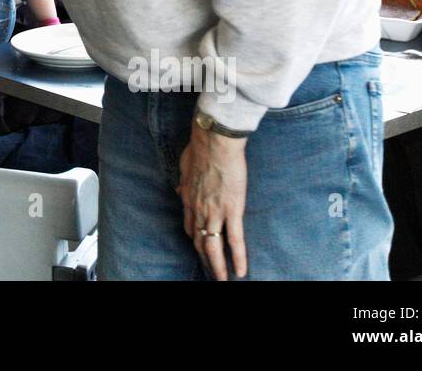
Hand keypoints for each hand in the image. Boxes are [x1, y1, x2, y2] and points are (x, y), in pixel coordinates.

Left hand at [177, 123, 248, 280]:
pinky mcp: (232, 210)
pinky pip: (235, 240)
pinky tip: (241, 271)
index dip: (196, 241)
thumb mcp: (184, 166)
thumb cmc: (200, 148)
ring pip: (214, 247)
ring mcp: (215, 212)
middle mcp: (199, 210)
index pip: (191, 227)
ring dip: (218, 267)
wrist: (214, 142)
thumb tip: (179, 187)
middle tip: (212, 274)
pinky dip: (238, 258)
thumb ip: (183, 180)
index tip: (201, 249)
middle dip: (206, 261)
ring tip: (223, 280)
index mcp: (188, 199)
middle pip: (200, 243)